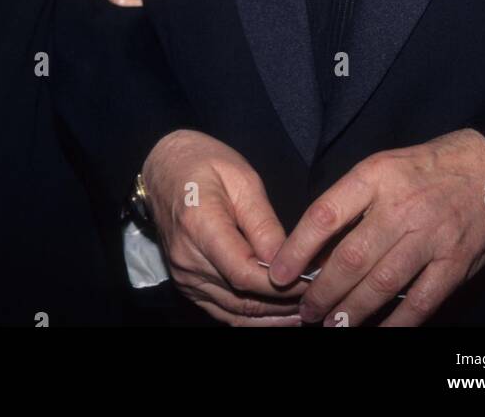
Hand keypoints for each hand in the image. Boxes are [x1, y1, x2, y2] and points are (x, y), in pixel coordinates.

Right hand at [142, 129, 306, 325]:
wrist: (162, 168)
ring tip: (308, 311)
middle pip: (242, 298)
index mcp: (200, 226)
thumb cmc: (204, 163)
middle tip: (322, 297)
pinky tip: (280, 317)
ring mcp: (185, 277)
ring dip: (273, 317)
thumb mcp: (241, 177)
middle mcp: (188, 260)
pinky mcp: (188, 285)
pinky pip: (223, 313)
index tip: (315, 281)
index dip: (282, 285)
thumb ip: (263, 222)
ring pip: (235, 313)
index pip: (244, 273)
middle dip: (285, 303)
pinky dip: (253, 320)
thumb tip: (287, 260)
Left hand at [270, 128, 484, 326]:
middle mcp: (401, 207)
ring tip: (332, 326)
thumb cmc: (430, 167)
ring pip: (382, 284)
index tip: (278, 272)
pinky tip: (377, 333)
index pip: (326, 214)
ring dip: (352, 311)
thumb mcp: (385, 165)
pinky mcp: (454, 264)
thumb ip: (354, 200)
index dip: (297, 248)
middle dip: (322, 291)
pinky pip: (419, 302)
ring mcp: (430, 237)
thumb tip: (316, 243)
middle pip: (351, 257)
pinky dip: (396, 324)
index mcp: (376, 176)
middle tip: (304, 311)